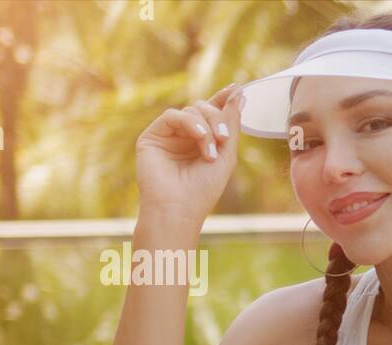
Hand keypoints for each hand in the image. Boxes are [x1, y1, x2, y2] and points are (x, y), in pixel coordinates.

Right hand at [135, 82, 243, 229]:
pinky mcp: (152, 136)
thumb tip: (239, 93)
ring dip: (207, 126)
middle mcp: (185, 136)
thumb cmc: (204, 189)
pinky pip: (173, 115)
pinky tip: (202, 139)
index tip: (238, 89)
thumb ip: (231, 124)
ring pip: (191, 110)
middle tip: (225, 138)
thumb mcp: (226, 154)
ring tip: (212, 151)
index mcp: (203, 141)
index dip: (224, 100)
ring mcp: (168, 135)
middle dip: (219, 119)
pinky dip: (191, 124)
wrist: (179, 209)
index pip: (213, 113)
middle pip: (204, 108)